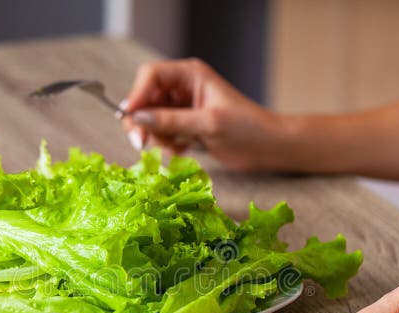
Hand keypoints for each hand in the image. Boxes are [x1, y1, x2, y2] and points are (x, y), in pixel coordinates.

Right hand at [121, 58, 288, 170]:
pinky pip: (163, 133)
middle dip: (142, 121)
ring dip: (156, 136)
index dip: (137, 96)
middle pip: (146, 99)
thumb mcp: (208, 123)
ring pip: (151, 119)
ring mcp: (183, 108)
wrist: (269, 148)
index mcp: (190, 75)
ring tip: (175, 148)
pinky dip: (167, 144)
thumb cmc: (247, 129)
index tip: (129, 118)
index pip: (151, 76)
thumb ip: (172, 120)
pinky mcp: (186, 126)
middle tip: (141, 144)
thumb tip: (137, 118)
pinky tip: (182, 151)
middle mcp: (183, 88)